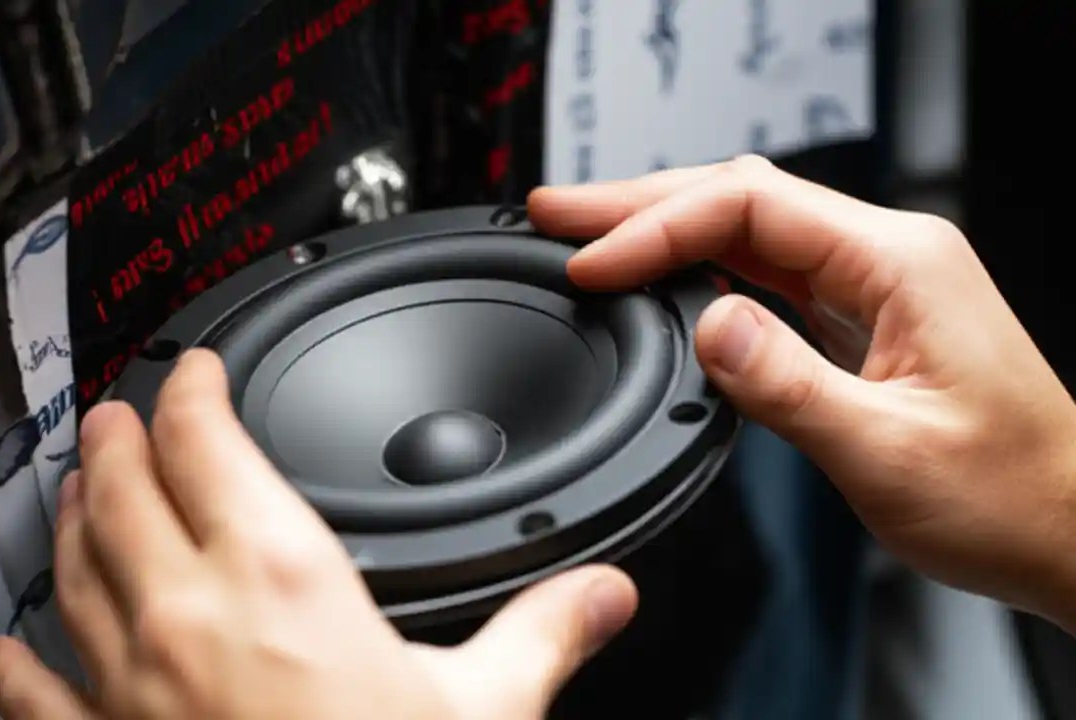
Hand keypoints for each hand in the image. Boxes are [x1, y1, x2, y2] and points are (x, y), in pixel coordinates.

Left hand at [0, 350, 637, 718]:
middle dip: (116, 436)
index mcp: (278, 577)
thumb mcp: (487, 709)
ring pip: (73, 569)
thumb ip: (548, 633)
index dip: (191, 388)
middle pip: (120, 488)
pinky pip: (34, 695)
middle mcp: (186, 616)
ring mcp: (130, 687)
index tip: (197, 370)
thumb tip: (606, 595)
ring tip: (74, 491)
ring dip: (71, 518)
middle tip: (119, 412)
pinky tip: (1, 651)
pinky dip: (13, 666)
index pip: (203, 440)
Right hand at [529, 156, 1075, 630]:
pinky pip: (764, 273)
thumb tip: (708, 327)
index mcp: (901, 263)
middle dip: (640, 202)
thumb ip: (788, 385)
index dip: (656, 229)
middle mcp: (887, 257)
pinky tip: (660, 282)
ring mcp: (873, 284)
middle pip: (740, 198)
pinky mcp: (859, 317)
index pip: (749, 208)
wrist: (1064, 531)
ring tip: (589, 236)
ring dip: (664, 231)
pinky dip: (699, 271)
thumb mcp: (889, 452)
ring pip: (747, 231)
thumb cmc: (1008, 496)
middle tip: (558, 214)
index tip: (591, 264)